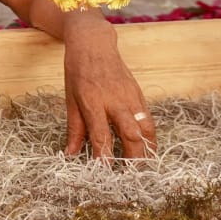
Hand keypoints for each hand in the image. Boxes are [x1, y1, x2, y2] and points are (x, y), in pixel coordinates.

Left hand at [60, 12, 155, 160]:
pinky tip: (147, 149)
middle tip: (130, 176)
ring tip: (144, 167)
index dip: (103, 155)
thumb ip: (74, 129)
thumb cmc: (78, 71)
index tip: (104, 172)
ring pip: (145, 128)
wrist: (94, 43)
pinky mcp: (139, 94)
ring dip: (147, 150)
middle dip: (132, 157)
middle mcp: (114, 99)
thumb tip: (71, 155)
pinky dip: (150, 137)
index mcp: (92, 100)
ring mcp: (130, 96)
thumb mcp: (70, 99)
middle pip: (129, 134)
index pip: (100, 134)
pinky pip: (148, 119)